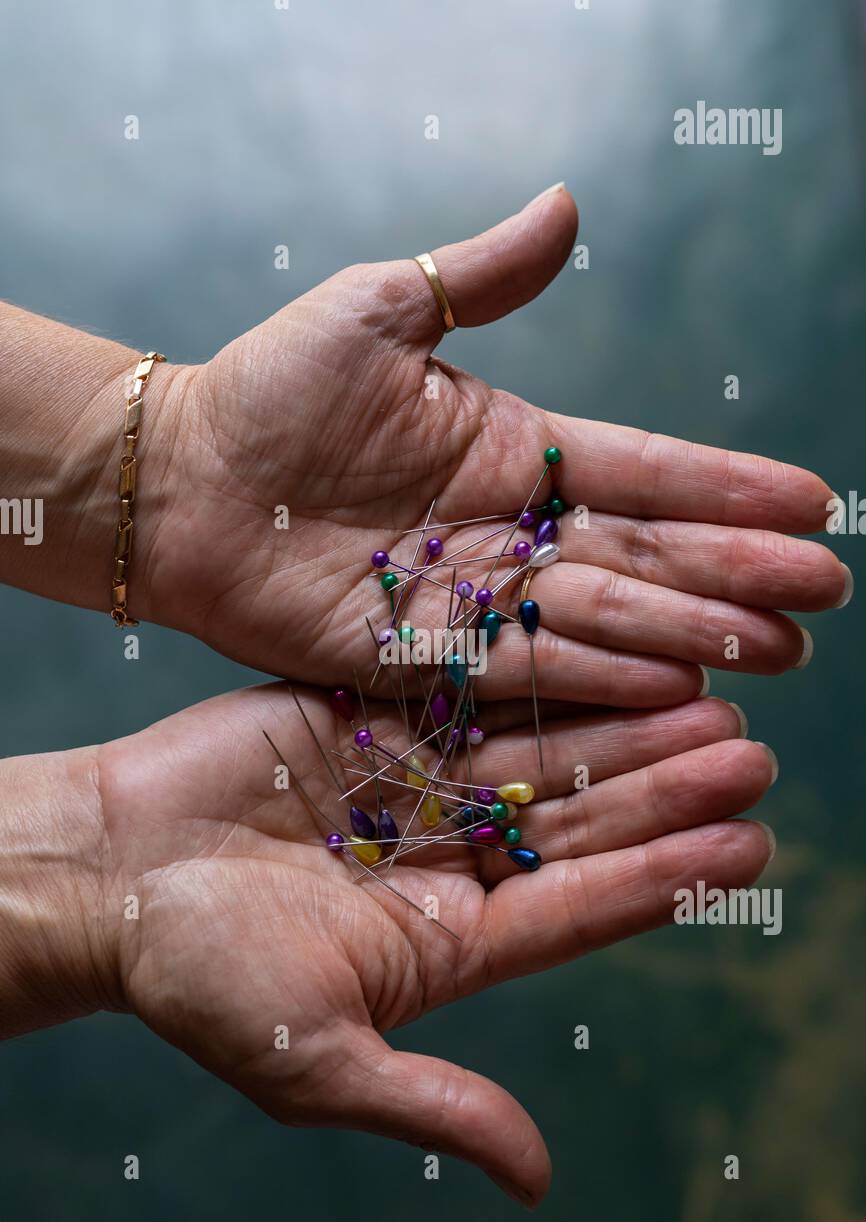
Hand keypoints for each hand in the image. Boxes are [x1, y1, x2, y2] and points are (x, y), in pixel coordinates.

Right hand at [74, 684, 774, 1205]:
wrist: (102, 878)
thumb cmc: (198, 979)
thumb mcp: (321, 1062)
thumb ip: (435, 1106)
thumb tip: (537, 1184)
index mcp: (447, 941)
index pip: (580, 907)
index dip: (665, 877)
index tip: (749, 847)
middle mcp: (445, 858)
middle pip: (577, 820)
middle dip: (665, 790)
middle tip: (752, 754)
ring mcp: (410, 782)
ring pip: (537, 749)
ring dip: (620, 727)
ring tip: (709, 697)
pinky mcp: (369, 716)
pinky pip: (465, 689)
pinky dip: (531, 671)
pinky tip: (598, 649)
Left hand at [139, 183, 849, 702]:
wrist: (185, 480)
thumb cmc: (273, 390)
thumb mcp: (380, 310)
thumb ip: (479, 274)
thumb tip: (570, 204)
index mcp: (517, 448)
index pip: (645, 470)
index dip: (727, 489)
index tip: (810, 503)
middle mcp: (514, 530)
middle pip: (645, 555)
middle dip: (736, 575)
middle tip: (821, 597)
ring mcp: (478, 598)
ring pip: (604, 619)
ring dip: (692, 636)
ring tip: (776, 651)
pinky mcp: (431, 657)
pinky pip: (529, 672)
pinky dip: (602, 682)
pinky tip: (675, 689)